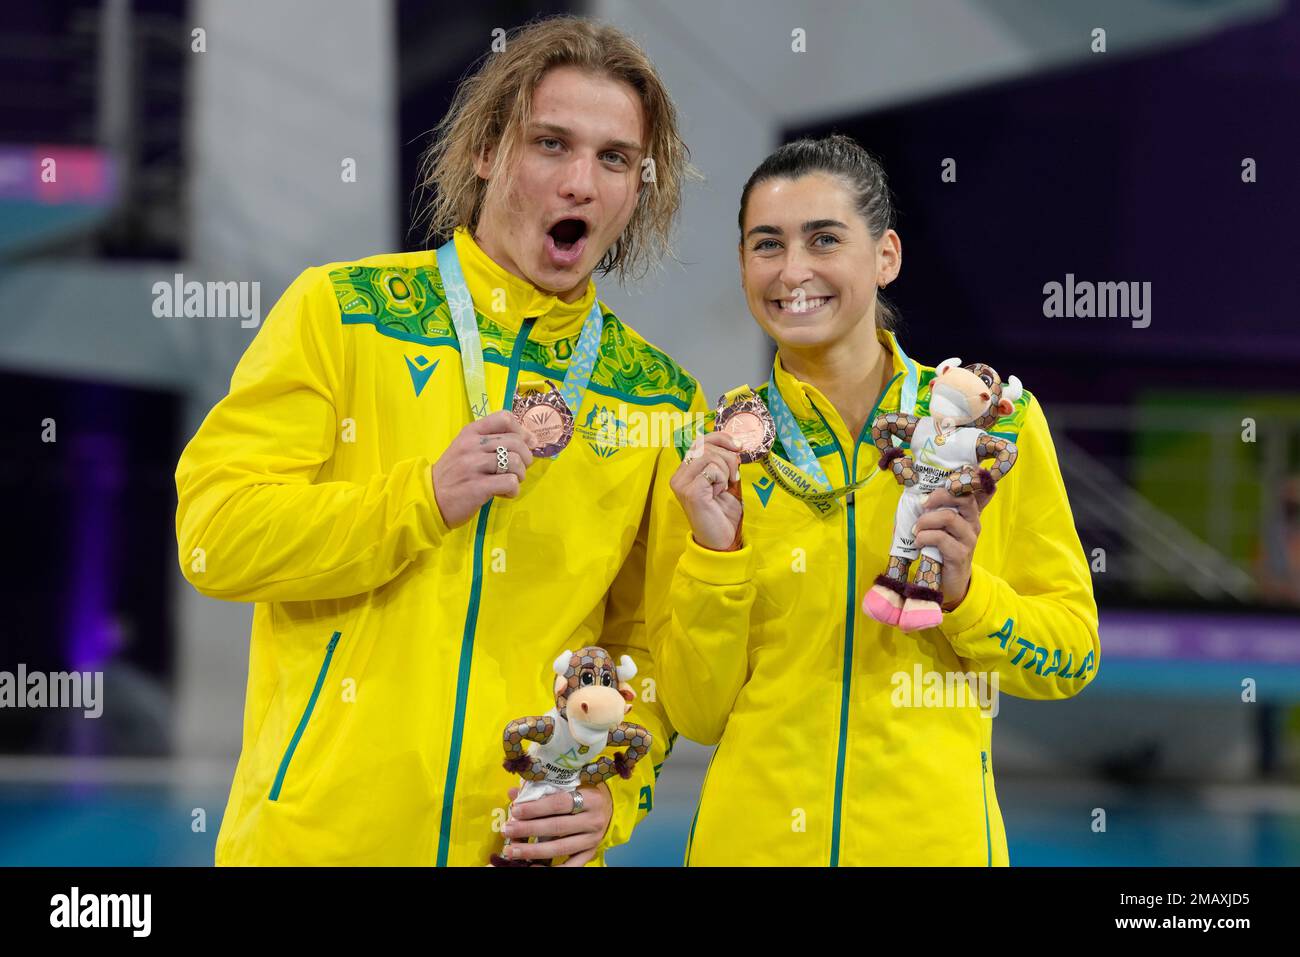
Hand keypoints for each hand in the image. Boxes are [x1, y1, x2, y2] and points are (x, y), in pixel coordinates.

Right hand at [432, 410, 537, 527]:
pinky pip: (510, 482)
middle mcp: (472, 445)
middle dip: (525, 458)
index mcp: (470, 433)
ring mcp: (473, 465)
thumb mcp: (466, 449)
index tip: (526, 444)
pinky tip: (503, 493)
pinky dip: (513, 490)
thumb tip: (531, 439)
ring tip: (510, 481)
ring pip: (515, 461)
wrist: (430, 498)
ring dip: (520, 475)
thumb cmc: (453, 474)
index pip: (504, 418)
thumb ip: (493, 441)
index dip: (522, 431)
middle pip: (515, 442)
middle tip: (518, 469)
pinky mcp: (477, 487)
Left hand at [499, 783, 611, 866]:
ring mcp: (592, 840)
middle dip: (528, 829)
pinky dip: (551, 869)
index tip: (515, 811)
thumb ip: (543, 788)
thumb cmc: (584, 792)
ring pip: (560, 848)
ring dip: (533, 850)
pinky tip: (532, 867)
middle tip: (507, 830)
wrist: (608, 807)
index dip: (535, 808)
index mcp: (590, 798)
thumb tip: (513, 792)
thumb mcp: (570, 785)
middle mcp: (594, 820)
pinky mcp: (590, 853)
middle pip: (557, 827)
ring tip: (512, 850)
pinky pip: (570, 866)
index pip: (559, 803)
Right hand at [670, 431, 742, 550]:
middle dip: (728, 457)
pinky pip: (712, 470)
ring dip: (725, 470)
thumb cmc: (722, 513)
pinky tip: (718, 494)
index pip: (699, 441)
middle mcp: (678, 476)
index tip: (738, 446)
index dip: (720, 438)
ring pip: (709, 455)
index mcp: (684, 472)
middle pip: (705, 445)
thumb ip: (723, 463)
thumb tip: (734, 443)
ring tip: (724, 487)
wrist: (720, 540)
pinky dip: (722, 479)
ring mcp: (681, 484)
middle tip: (734, 476)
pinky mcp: (690, 491)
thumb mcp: (725, 481)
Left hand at [912, 484, 993, 607]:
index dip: (951, 484)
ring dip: (926, 521)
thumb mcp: (936, 529)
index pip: (967, 491)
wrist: (950, 583)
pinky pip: (941, 538)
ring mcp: (969, 539)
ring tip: (915, 530)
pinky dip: (925, 537)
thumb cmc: (939, 551)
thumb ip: (930, 513)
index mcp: (968, 514)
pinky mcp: (961, 554)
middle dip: (938, 496)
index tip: (930, 490)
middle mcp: (973, 523)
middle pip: (962, 498)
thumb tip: (911, 499)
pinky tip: (918, 542)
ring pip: (949, 518)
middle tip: (922, 505)